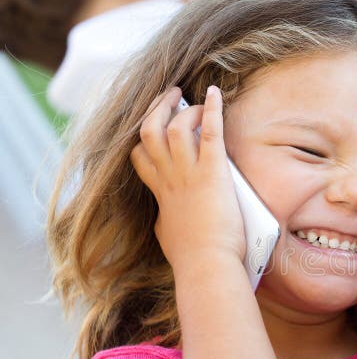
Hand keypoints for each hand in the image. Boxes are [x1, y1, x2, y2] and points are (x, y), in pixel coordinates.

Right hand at [131, 86, 243, 272]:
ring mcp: (188, 174)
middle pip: (150, 132)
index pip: (140, 157)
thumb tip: (166, 219)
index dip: (144, 139)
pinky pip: (210, 132)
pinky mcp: (212, 172)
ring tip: (196, 102)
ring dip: (186, 110)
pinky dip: (212, 109)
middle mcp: (169, 178)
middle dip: (158, 109)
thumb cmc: (192, 257)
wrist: (207, 265)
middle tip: (171, 96)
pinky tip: (215, 93)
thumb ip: (166, 220)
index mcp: (160, 193)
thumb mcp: (168, 236)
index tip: (155, 130)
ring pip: (175, 127)